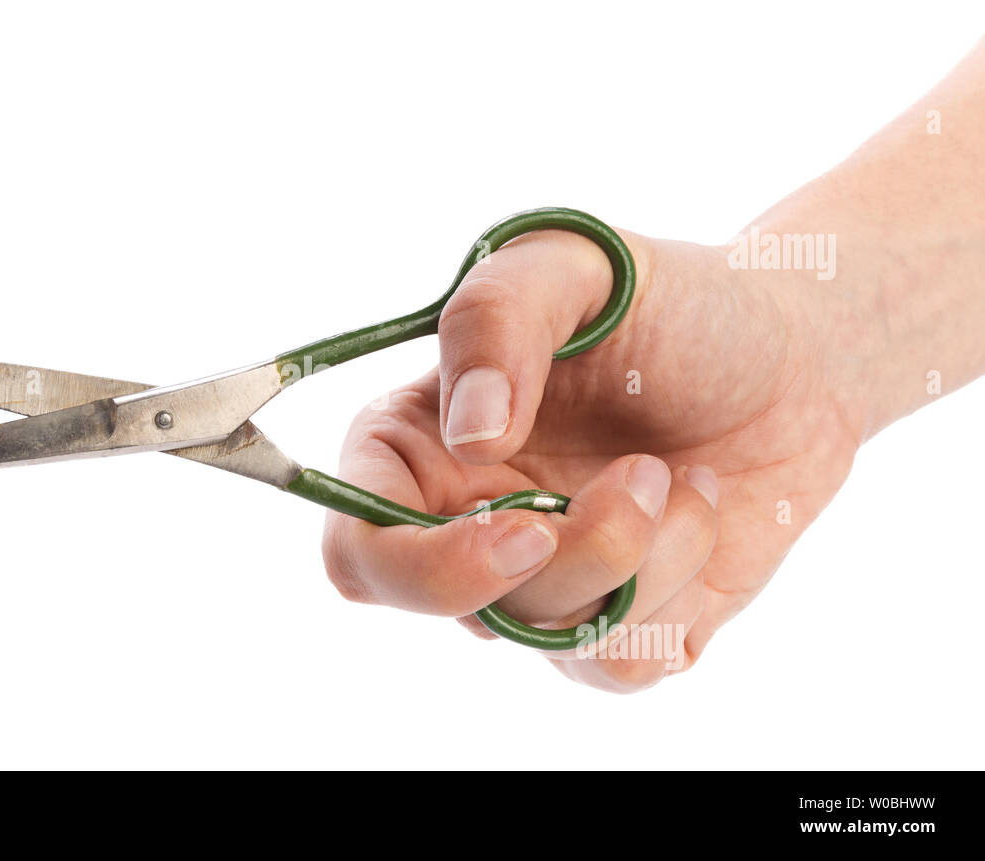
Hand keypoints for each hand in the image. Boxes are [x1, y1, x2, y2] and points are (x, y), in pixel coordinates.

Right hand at [321, 228, 859, 691]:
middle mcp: (464, 525)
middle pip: (458, 606)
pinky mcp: (616, 624)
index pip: (360, 546)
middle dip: (567, 555)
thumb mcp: (571, 266)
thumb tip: (468, 437)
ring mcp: (540, 582)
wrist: (793, 354)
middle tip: (642, 473)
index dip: (418, 563)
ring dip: (643, 552)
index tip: (524, 524)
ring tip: (683, 471)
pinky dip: (678, 591)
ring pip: (549, 635)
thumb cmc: (667, 300)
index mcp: (419, 447)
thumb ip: (494, 321)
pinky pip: (619, 664)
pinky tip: (701, 511)